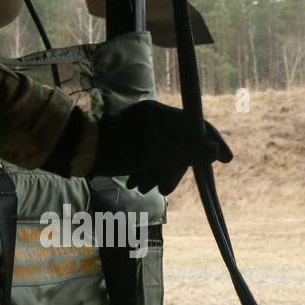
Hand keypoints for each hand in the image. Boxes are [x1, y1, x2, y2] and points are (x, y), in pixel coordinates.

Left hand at [90, 100, 232, 194]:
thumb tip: (215, 151)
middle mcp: (153, 118)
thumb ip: (184, 152)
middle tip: (163, 190)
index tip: (227, 160)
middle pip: (181, 143)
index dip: (213, 143)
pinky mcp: (132, 142)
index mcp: (160, 114)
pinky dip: (147, 172)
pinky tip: (137, 185)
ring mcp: (142, 130)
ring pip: (165, 153)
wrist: (76, 153)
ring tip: (145, 189)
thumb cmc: (113, 151)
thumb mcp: (152, 154)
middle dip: (174, 168)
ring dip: (158, 174)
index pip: (196, 124)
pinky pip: (150, 157)